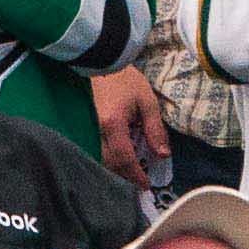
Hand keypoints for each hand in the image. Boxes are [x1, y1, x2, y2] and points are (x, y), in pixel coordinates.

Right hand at [90, 67, 170, 188]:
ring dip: (116, 170)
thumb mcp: (147, 101)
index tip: (146, 186)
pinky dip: (108, 160)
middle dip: (125, 177)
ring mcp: (88, 129)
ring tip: (132, 174)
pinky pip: (96, 151)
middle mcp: (97, 131)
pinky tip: (119, 161)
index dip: (136, 175)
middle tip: (140, 183)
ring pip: (100, 160)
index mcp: (113, 124)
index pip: (124, 158)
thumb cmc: (126, 79)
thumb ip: (155, 129)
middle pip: (110, 164)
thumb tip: (163, 155)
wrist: (102, 62)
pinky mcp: (85, 127)